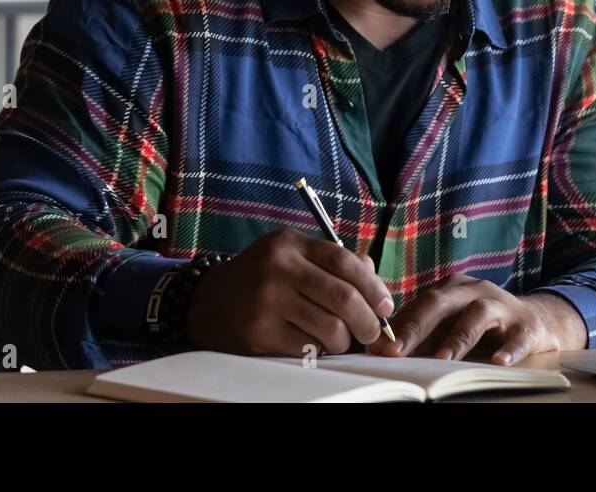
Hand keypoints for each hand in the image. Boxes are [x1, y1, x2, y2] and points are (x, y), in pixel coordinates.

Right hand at [184, 227, 394, 356]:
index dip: (373, 286)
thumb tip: (377, 286)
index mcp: (290, 244)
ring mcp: (267, 301)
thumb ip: (334, 263)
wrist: (210, 302)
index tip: (385, 306)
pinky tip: (315, 345)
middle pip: (343, 298)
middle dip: (367, 321)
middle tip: (372, 333)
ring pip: (330, 328)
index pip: (344, 262)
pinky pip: (308, 348)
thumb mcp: (293, 256)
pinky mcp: (259, 332)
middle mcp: (278, 268)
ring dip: (344, 341)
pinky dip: (320, 351)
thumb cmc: (264, 278)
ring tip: (340, 339)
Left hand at [366, 274, 581, 365]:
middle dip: (417, 326)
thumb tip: (380, 350)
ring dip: (458, 337)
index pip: (420, 303)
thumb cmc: (484, 327)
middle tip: (397, 351)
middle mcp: (475, 291)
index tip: (380, 348)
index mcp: (453, 289)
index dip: (399, 325)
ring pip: (478, 314)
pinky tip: (498, 363)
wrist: (537, 323)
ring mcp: (503, 305)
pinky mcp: (528, 326)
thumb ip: (421, 336)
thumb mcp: (451, 326)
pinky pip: (518, 337)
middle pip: (441, 301)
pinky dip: (509, 350)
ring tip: (442, 359)